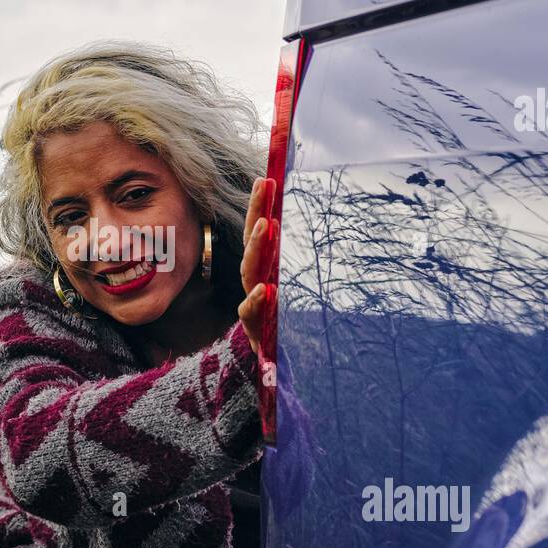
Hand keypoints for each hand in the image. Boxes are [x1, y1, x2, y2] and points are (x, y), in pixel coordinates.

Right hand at [237, 175, 276, 356]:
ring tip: (267, 226)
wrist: (278, 369)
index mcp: (264, 272)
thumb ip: (292, 266)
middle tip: (263, 188)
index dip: (258, 206)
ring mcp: (255, 308)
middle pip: (252, 247)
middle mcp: (256, 285)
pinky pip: (253, 316)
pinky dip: (257, 303)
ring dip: (257, 249)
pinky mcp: (258, 334)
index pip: (259, 234)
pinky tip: (267, 290)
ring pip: (250, 275)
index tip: (265, 178)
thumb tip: (297, 228)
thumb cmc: (285, 326)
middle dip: (256, 215)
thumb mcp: (293, 291)